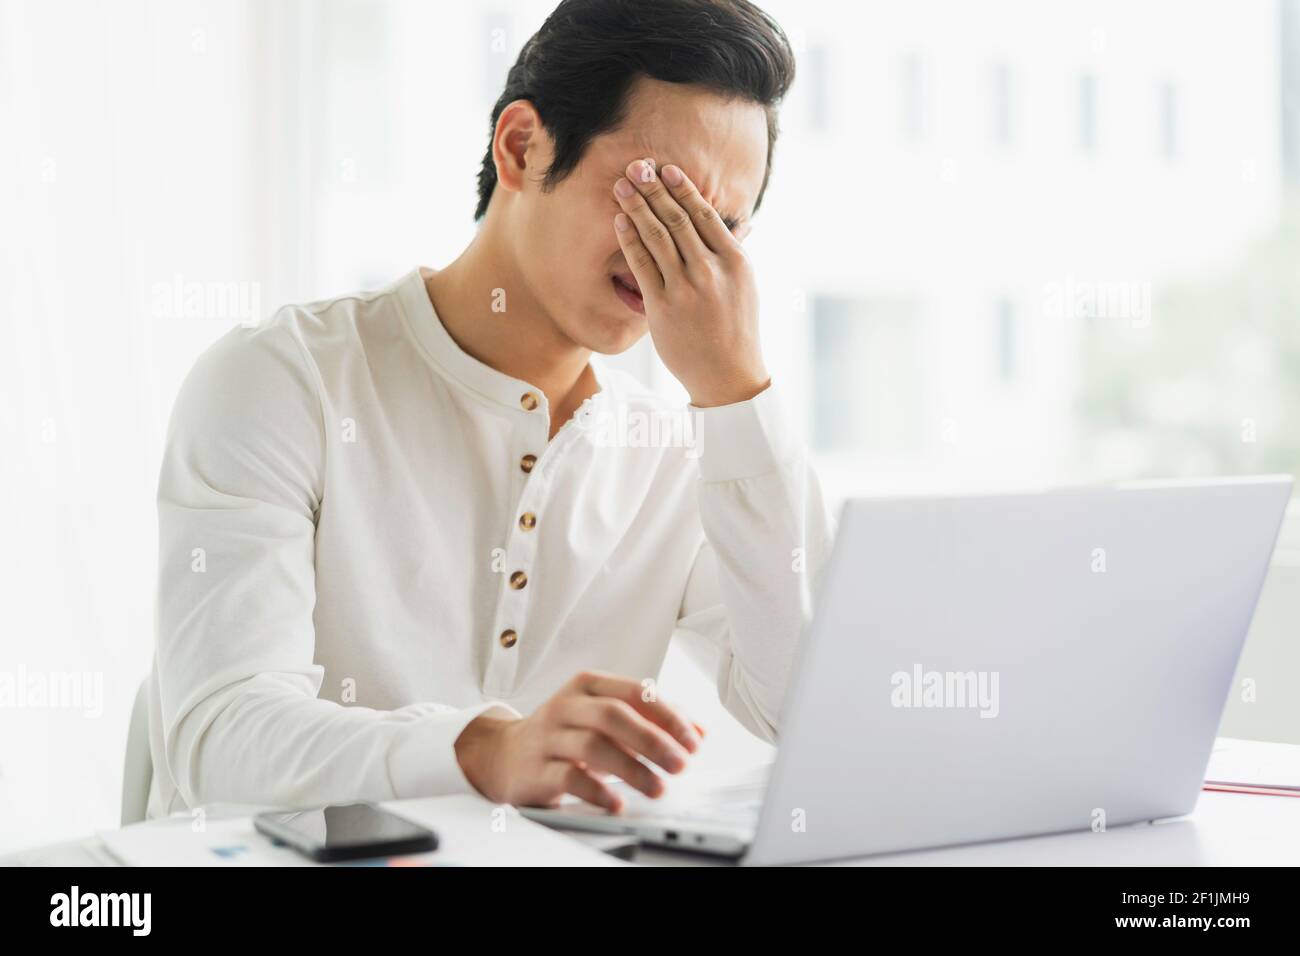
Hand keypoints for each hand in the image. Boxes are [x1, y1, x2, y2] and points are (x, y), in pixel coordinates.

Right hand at [453, 670, 703, 811]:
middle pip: (614, 715)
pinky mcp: (534, 769)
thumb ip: (650, 720)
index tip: (694, 742)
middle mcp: (566, 705)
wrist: (505, 754)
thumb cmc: (567, 733)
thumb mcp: (605, 716)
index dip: (669, 716)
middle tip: (681, 765)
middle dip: (654, 741)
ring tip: (658, 789)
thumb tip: (699, 732)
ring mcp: (548, 736)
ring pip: (593, 746)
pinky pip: (568, 778)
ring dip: (632, 769)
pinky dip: (597, 792)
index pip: (636, 691)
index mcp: (588, 685)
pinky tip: (618, 804)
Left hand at [612, 158, 769, 407]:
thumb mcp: (744, 286)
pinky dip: (630, 239)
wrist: (728, 376)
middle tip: (637, 166)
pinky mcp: (663, 306)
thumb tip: (743, 223)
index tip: (667, 170)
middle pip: (677, 219)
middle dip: (654, 189)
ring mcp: (687, 288)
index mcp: (735, 261)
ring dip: (637, 207)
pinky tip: (620, 221)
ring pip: (657, 237)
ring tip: (622, 186)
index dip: (683, 189)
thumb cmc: (736, 330)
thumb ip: (735, 253)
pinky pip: (642, 265)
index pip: (705, 215)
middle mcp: (712, 270)